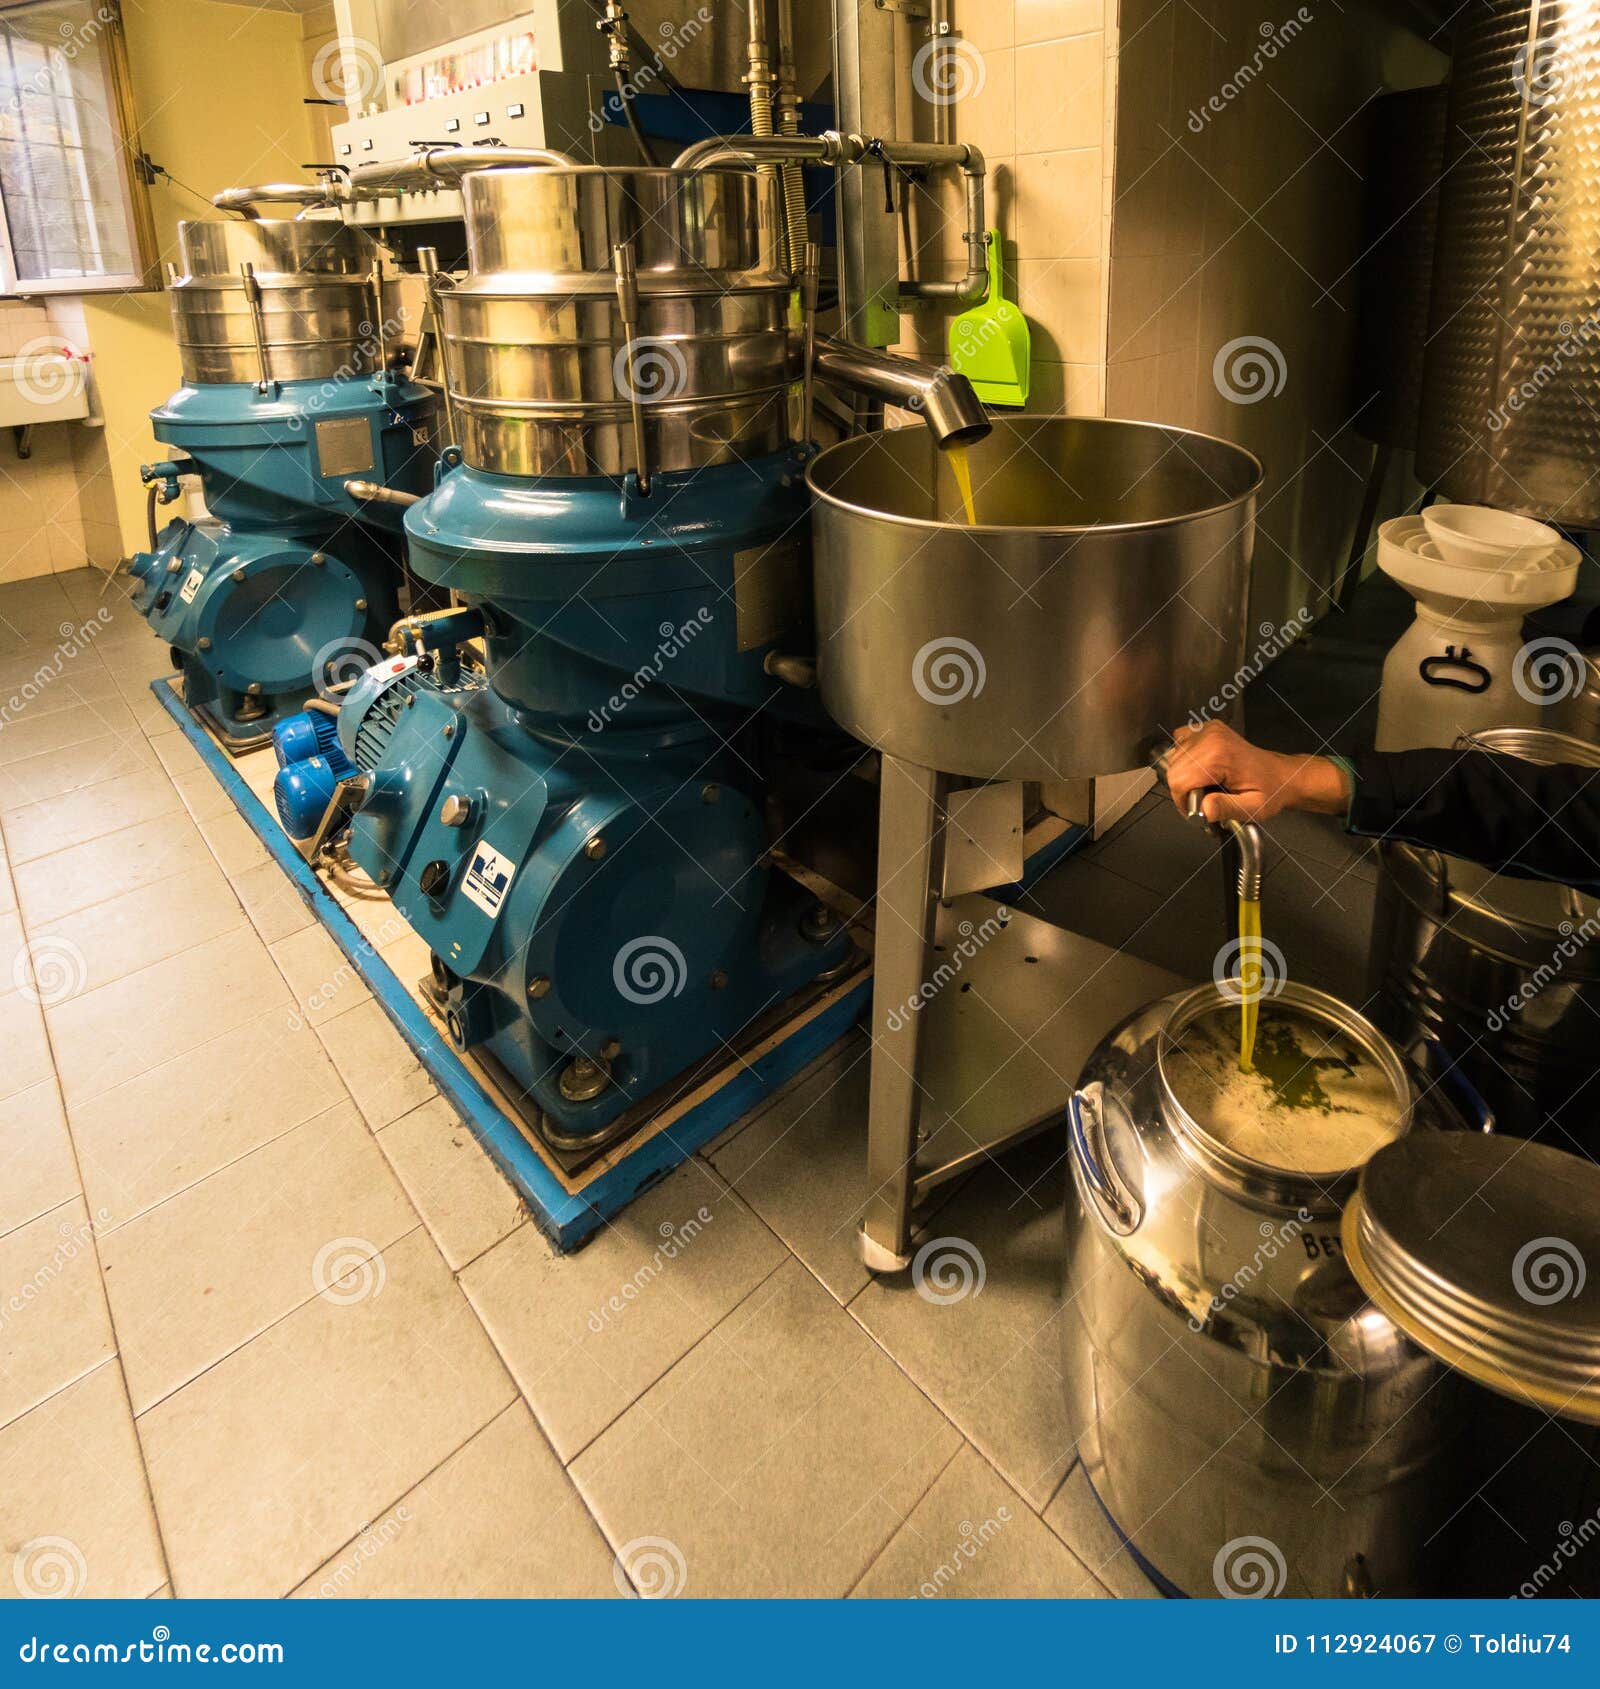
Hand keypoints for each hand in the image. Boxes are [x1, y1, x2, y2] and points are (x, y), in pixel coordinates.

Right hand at [1164, 721, 1349, 823]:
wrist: (1280, 774)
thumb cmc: (1269, 790)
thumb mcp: (1253, 808)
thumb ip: (1227, 809)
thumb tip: (1204, 809)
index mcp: (1220, 756)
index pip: (1178, 781)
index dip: (1183, 801)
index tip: (1197, 809)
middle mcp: (1211, 738)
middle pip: (1173, 771)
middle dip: (1184, 790)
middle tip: (1204, 799)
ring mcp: (1208, 730)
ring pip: (1173, 759)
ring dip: (1184, 776)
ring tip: (1207, 784)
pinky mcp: (1206, 728)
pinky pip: (1179, 745)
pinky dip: (1184, 759)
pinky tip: (1200, 769)